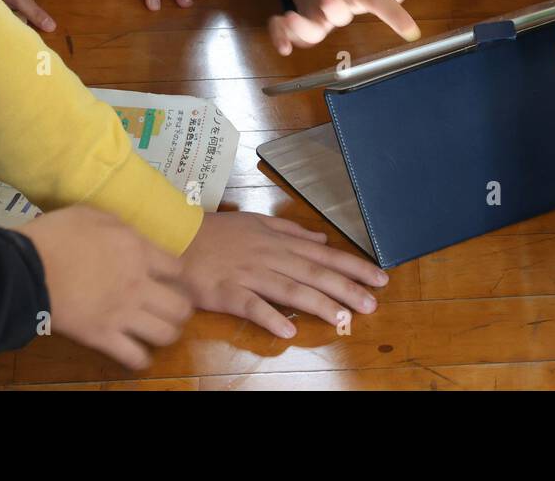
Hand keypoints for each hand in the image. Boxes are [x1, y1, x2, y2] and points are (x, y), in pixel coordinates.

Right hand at [19, 206, 192, 368]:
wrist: (24, 268)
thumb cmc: (54, 236)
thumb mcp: (93, 215)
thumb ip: (118, 226)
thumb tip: (129, 234)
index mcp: (138, 252)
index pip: (178, 268)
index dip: (176, 274)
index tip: (169, 278)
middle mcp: (138, 284)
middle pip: (180, 306)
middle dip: (180, 309)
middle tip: (171, 309)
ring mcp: (122, 313)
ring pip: (165, 333)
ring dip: (166, 333)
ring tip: (158, 331)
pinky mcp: (101, 336)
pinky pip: (133, 356)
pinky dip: (139, 359)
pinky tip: (138, 355)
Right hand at [180, 211, 388, 336]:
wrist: (174, 236)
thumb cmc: (217, 232)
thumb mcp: (258, 224)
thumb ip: (291, 233)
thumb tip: (320, 240)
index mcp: (279, 242)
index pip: (325, 255)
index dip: (354, 267)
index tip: (380, 278)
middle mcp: (270, 257)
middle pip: (314, 273)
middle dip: (346, 288)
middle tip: (372, 303)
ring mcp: (249, 274)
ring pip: (290, 289)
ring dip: (319, 304)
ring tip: (343, 318)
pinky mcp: (227, 292)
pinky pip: (251, 306)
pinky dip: (270, 317)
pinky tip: (288, 331)